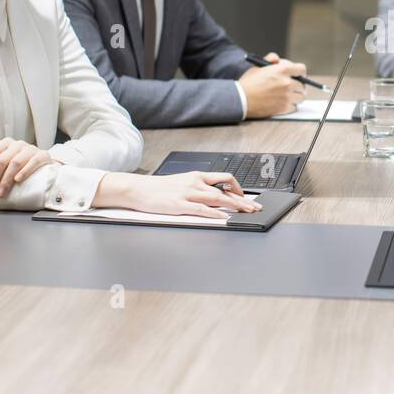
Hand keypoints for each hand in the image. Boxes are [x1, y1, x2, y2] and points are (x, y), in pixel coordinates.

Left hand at [0, 139, 53, 197]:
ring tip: (0, 193)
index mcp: (5, 143)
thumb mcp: (6, 156)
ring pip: (15, 163)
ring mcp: (30, 149)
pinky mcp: (43, 155)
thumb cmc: (22, 161)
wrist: (44, 162)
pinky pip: (33, 162)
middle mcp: (17, 144)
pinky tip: (18, 180)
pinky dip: (25, 171)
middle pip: (1, 161)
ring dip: (6, 180)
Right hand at [95, 171, 261, 218]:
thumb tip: (215, 196)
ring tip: (246, 213)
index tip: (245, 197)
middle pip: (225, 190)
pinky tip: (225, 218)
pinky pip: (202, 209)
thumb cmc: (158, 188)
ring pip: (217, 199)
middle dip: (242, 200)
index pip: (223, 178)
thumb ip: (198, 188)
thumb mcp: (181, 182)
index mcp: (196, 176)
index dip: (237, 187)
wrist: (138, 189)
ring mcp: (188, 193)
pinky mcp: (180, 205)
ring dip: (235, 207)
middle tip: (255, 208)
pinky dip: (215, 214)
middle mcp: (195, 182)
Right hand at [238, 55, 306, 117]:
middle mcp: (287, 82)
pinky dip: (289, 105)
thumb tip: (277, 59)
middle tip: (289, 87)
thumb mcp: (257, 66)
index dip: (299, 72)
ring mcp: (287, 96)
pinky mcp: (284, 108)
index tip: (297, 75)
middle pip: (302, 84)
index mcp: (282, 70)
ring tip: (285, 95)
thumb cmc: (248, 82)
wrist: (240, 99)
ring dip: (294, 96)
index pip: (301, 69)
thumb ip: (270, 59)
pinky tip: (281, 103)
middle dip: (296, 85)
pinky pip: (294, 107)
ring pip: (300, 97)